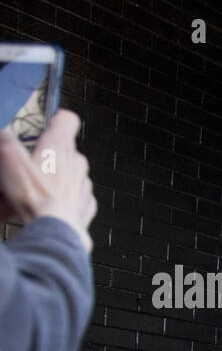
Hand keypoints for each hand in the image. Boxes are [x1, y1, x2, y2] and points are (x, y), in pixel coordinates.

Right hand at [0, 110, 96, 251]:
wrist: (56, 231)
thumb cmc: (36, 197)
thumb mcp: (8, 159)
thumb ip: (5, 140)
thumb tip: (3, 135)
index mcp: (60, 147)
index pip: (67, 119)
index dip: (56, 119)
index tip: (48, 123)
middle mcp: (77, 163)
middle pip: (65, 150)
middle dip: (47, 155)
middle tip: (27, 166)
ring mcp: (84, 185)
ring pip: (68, 174)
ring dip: (53, 178)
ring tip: (32, 190)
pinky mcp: (86, 205)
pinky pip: (72, 196)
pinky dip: (60, 199)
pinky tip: (44, 205)